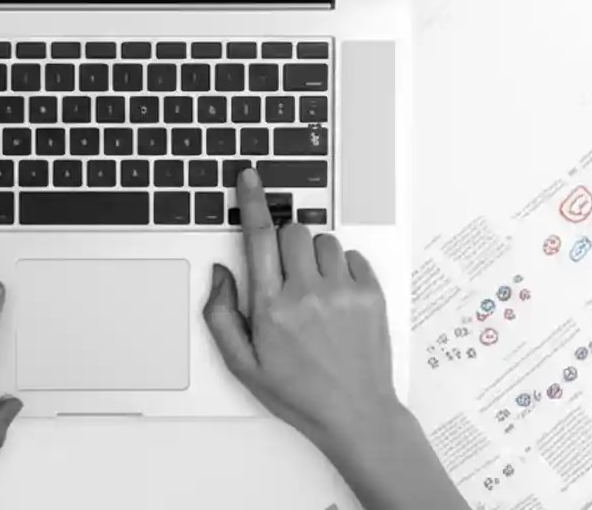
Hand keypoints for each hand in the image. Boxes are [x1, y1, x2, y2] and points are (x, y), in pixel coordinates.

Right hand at [205, 169, 465, 509]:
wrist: (355, 413)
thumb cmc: (298, 392)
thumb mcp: (242, 364)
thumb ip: (220, 315)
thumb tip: (220, 273)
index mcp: (270, 308)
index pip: (258, 238)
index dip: (253, 201)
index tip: (250, 177)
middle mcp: (306, 294)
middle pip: (292, 232)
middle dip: (285, 245)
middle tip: (287, 276)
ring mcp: (343, 293)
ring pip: (324, 240)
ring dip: (314, 256)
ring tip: (314, 290)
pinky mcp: (371, 295)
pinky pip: (352, 256)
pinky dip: (341, 268)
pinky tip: (336, 298)